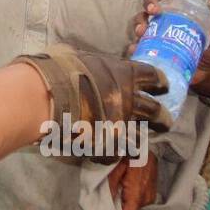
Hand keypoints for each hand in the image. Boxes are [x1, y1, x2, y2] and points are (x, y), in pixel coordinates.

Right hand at [15, 48, 172, 162]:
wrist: (45, 95)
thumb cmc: (58, 68)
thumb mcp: (79, 55)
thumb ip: (91, 63)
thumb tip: (84, 62)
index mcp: (124, 74)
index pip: (154, 77)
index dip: (160, 83)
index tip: (162, 88)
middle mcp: (128, 100)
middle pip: (156, 112)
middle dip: (163, 118)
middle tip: (164, 122)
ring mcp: (119, 124)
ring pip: (139, 137)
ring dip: (136, 139)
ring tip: (134, 144)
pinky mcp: (106, 145)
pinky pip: (113, 154)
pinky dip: (108, 153)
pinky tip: (102, 153)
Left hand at [108, 157, 157, 209]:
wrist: (148, 146)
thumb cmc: (130, 155)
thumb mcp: (116, 168)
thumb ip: (110, 185)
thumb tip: (103, 202)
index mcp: (137, 194)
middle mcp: (146, 199)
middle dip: (120, 206)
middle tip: (113, 192)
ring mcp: (151, 197)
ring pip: (134, 207)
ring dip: (126, 200)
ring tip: (122, 185)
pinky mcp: (152, 193)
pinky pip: (139, 201)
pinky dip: (132, 196)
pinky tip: (128, 184)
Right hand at [130, 0, 209, 96]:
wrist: (208, 72)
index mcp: (173, 13)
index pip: (157, 0)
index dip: (152, 1)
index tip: (155, 9)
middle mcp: (160, 24)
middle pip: (143, 15)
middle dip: (141, 19)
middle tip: (144, 27)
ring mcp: (154, 40)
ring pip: (139, 31)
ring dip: (137, 33)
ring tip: (141, 38)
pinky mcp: (152, 55)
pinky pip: (138, 51)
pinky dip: (134, 50)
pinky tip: (135, 52)